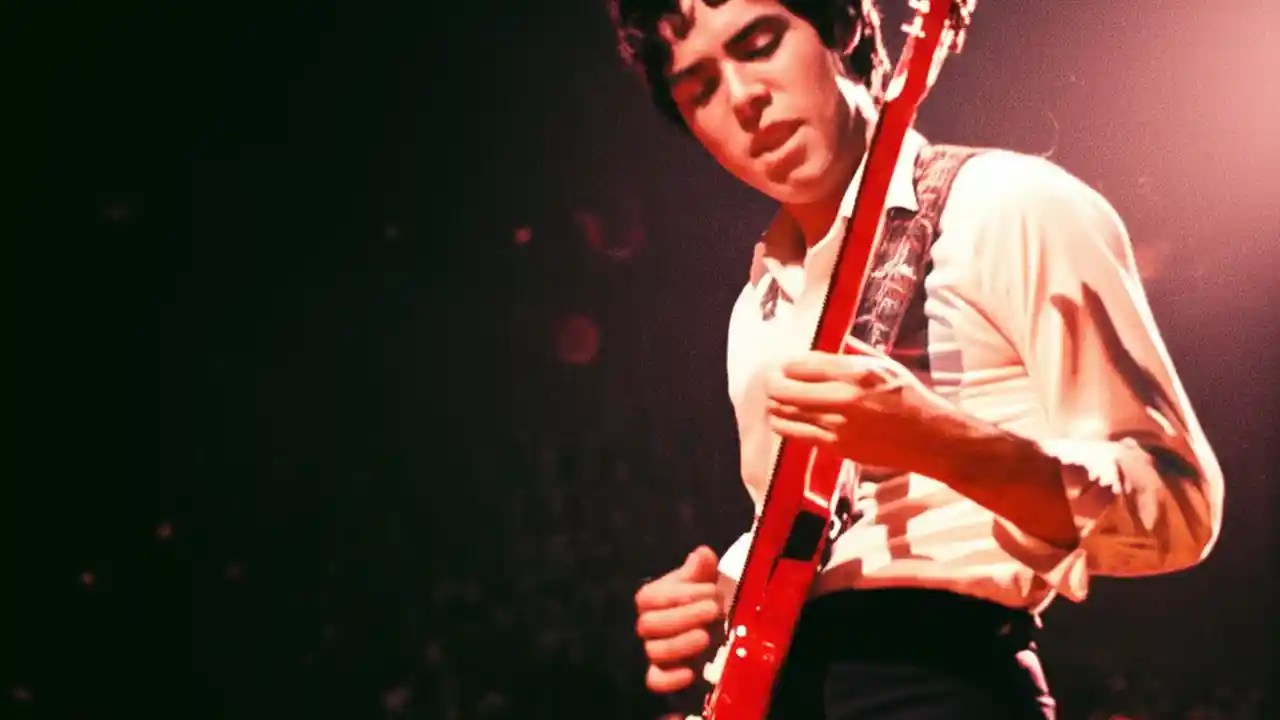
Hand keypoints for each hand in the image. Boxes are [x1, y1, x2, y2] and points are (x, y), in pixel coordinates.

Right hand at [634, 546, 722, 692]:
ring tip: (707, 636)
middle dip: (683, 617)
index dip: (678, 595)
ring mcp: (654, 652)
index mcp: (652, 600)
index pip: (649, 598)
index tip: (710, 591)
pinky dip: (670, 679)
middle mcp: (648, 626)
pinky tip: (691, 672)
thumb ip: (702, 569)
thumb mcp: (705, 582)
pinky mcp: (664, 676)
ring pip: (654, 651)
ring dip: (681, 644)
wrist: (714, 628)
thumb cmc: (705, 600)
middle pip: (649, 625)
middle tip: (714, 610)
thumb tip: (702, 554)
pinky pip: (655, 682)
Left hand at [764, 336, 952, 474]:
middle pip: (785, 389)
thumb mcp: (885, 364)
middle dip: (773, 385)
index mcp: (855, 372)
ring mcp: (838, 425)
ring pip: (786, 414)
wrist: (930, 438)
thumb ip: (855, 352)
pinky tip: (783, 421)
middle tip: (771, 384)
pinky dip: (786, 426)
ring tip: (774, 402)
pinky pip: (798, 435)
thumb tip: (834, 339)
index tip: (781, 366)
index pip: (801, 364)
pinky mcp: (837, 448)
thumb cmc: (910, 397)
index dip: (785, 365)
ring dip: (775, 406)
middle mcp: (843, 397)